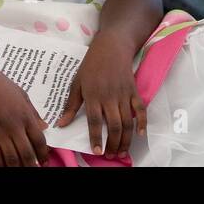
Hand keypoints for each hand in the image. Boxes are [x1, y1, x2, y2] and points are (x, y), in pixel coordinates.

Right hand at [0, 58, 49, 166]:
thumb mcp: (21, 94)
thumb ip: (33, 112)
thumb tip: (45, 127)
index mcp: (25, 114)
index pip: (39, 140)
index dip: (43, 154)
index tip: (44, 162)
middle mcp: (14, 124)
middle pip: (26, 152)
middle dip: (31, 165)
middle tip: (33, 170)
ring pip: (10, 157)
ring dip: (16, 167)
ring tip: (19, 170)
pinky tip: (2, 167)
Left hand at [56, 31, 144, 158]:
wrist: (111, 47)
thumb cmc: (90, 65)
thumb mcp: (76, 83)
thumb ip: (70, 105)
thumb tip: (61, 124)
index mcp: (93, 95)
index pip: (95, 121)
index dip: (96, 138)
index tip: (97, 151)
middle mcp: (109, 97)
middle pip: (114, 125)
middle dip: (113, 144)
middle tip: (111, 156)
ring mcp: (123, 94)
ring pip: (127, 122)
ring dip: (126, 139)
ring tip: (122, 151)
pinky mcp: (134, 91)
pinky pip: (140, 109)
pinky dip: (142, 122)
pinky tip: (141, 135)